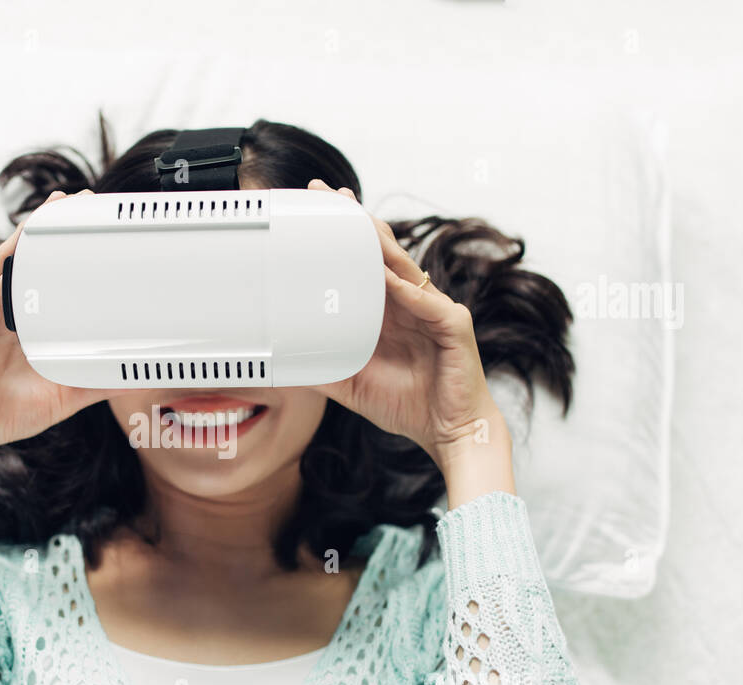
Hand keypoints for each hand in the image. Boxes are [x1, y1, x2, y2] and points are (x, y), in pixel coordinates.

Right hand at [0, 189, 125, 515]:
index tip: (84, 219)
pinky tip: (5, 284)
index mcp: (18, 320)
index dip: (58, 245)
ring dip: (15, 248)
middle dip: (39, 228)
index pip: (40, 271)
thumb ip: (92, 381)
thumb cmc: (5, 412)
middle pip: (18, 259)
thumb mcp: (61, 396)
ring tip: (37, 225)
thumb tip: (131, 375)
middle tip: (68, 202)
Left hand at [307, 179, 513, 505]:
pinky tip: (387, 279)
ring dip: (380, 245)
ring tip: (356, 221)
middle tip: (330, 194)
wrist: (450, 432)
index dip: (348, 236)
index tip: (321, 209)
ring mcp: (436, 310)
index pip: (367, 263)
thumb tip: (288, 363)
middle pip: (385, 253)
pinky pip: (427, 304)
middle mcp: (414, 303)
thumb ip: (326, 369)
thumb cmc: (409, 405)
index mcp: (392, 311)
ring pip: (405, 269)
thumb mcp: (354, 384)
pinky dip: (406, 291)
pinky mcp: (454, 327)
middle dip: (360, 222)